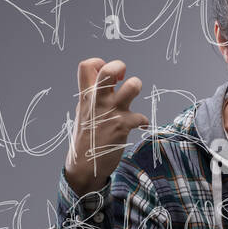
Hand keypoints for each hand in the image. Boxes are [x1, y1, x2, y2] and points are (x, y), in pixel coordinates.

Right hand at [65, 57, 149, 196]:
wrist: (85, 165)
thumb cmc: (87, 136)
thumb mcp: (84, 111)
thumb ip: (92, 94)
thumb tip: (107, 79)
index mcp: (85, 96)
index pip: (86, 65)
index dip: (99, 63)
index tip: (105, 75)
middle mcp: (98, 101)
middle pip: (109, 71)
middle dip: (119, 66)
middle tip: (122, 77)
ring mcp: (111, 113)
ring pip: (132, 86)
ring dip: (136, 86)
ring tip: (133, 95)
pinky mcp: (123, 126)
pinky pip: (141, 117)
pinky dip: (143, 121)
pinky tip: (140, 126)